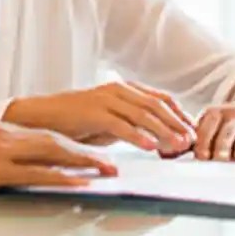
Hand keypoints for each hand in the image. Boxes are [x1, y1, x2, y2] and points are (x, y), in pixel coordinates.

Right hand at [0, 119, 117, 190]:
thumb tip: (14, 166)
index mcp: (2, 131)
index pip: (47, 136)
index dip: (73, 145)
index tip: (92, 154)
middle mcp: (7, 137)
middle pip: (58, 142)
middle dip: (87, 154)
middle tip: (111, 165)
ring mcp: (1, 152)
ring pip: (53, 154)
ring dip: (83, 164)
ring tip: (106, 173)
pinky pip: (34, 174)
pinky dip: (59, 178)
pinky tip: (77, 184)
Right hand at [3, 82, 195, 152]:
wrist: (41, 116)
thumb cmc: (75, 121)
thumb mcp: (110, 122)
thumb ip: (132, 126)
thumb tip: (158, 139)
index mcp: (125, 89)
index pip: (161, 98)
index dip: (180, 114)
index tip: (193, 130)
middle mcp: (118, 90)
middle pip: (156, 105)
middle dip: (177, 123)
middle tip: (191, 140)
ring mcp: (105, 99)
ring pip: (142, 114)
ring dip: (163, 130)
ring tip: (177, 145)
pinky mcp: (93, 112)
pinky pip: (121, 124)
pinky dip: (138, 135)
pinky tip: (150, 146)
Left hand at [191, 104, 234, 163]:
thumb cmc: (229, 124)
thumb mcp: (212, 124)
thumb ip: (198, 138)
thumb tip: (175, 154)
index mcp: (215, 113)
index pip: (207, 128)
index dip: (204, 142)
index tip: (201, 157)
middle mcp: (234, 114)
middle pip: (226, 132)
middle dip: (222, 146)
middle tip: (219, 160)